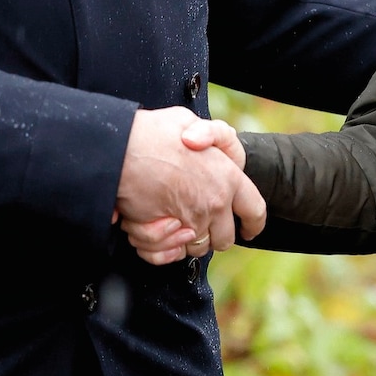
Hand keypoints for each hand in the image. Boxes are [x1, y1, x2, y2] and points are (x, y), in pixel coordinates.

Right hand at [115, 110, 262, 264]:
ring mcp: (191, 220)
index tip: (248, 229)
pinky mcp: (166, 233)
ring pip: (195, 247)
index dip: (253, 224)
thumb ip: (204, 133)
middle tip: (196, 224)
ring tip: (167, 221)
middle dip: (212, 235)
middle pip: (224, 238)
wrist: (120, 149)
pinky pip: (167, 254)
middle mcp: (215, 202)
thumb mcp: (186, 121)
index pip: (255, 210)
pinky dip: (160, 249)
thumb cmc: (151, 133)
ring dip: (181, 240)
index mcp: (229, 177)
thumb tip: (201, 140)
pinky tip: (154, 231)